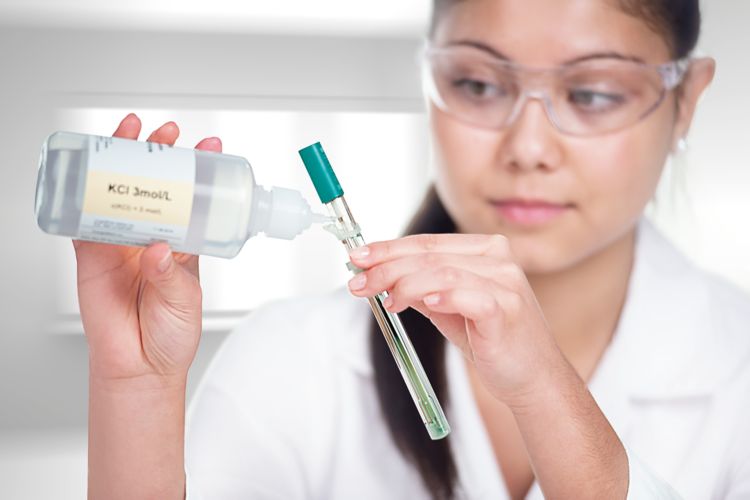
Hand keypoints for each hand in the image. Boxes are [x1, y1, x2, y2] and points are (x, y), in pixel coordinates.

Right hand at [75, 113, 222, 386]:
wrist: (138, 367)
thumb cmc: (171, 335)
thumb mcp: (184, 301)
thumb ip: (171, 276)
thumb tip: (158, 250)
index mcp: (183, 245)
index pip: (192, 200)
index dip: (198, 173)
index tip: (209, 147)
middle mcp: (153, 237)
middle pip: (154, 187)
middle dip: (160, 155)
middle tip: (168, 134)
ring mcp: (122, 243)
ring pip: (119, 192)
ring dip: (122, 161)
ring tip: (130, 133)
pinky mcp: (91, 254)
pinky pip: (83, 218)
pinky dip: (82, 193)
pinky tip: (86, 168)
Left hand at [347, 233, 565, 406]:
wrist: (532, 377)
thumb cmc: (492, 340)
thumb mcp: (448, 308)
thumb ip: (420, 288)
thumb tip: (377, 275)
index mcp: (485, 251)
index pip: (427, 244)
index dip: (389, 249)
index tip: (358, 257)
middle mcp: (498, 260)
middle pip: (430, 256)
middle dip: (387, 268)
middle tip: (358, 282)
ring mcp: (506, 283)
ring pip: (443, 273)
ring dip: (405, 284)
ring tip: (384, 301)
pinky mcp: (506, 309)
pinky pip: (468, 296)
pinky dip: (442, 297)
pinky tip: (421, 303)